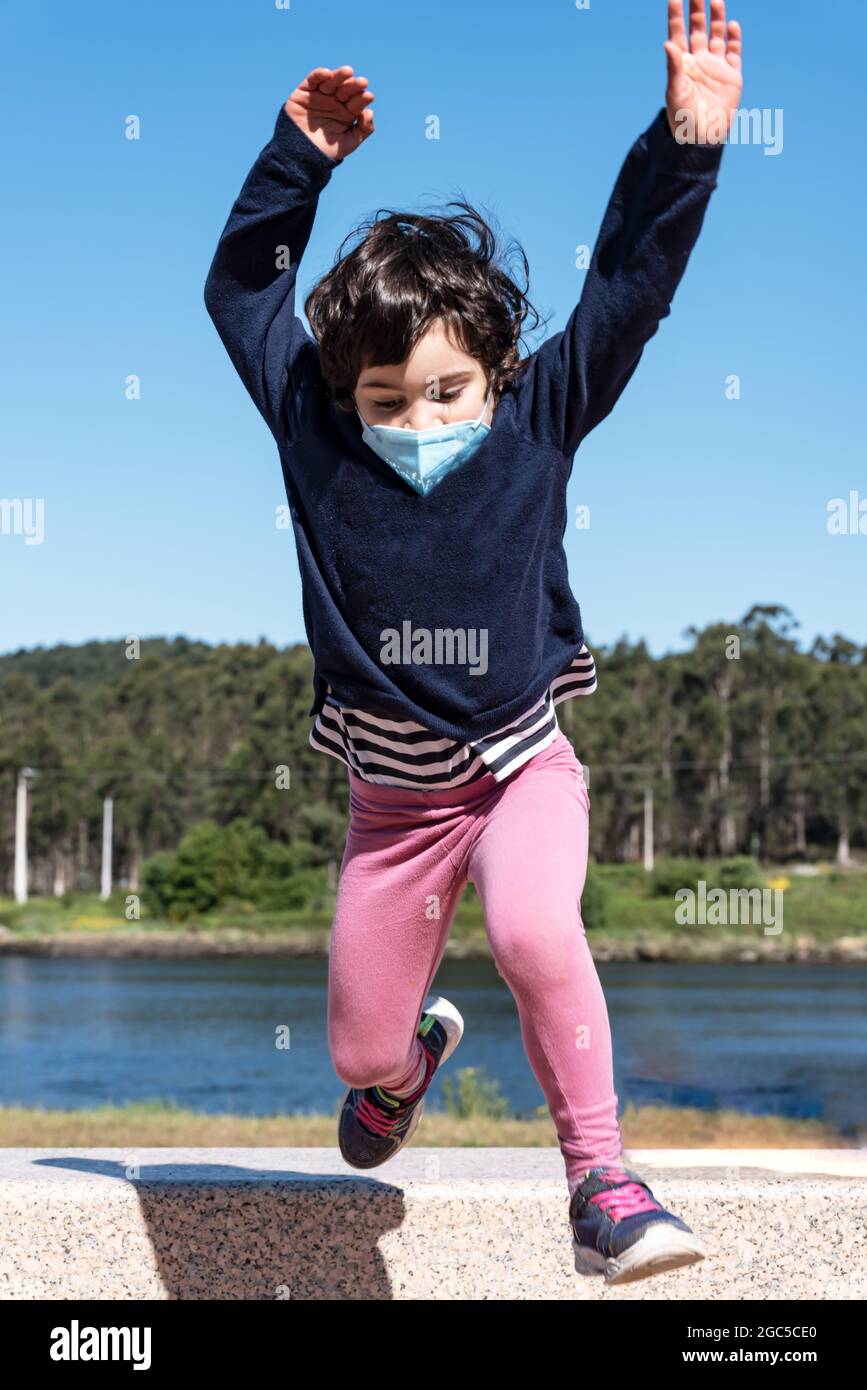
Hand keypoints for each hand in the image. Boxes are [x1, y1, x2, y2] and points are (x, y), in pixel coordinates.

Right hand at [284, 65, 374, 160]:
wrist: (301, 156)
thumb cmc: (327, 151)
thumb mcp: (350, 142)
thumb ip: (364, 129)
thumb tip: (369, 111)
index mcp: (347, 112)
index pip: (357, 101)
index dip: (362, 98)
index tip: (368, 96)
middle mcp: (335, 101)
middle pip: (346, 89)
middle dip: (354, 85)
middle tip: (362, 83)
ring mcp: (320, 95)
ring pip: (331, 82)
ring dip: (339, 76)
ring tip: (348, 71)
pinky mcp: (304, 92)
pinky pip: (312, 80)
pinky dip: (319, 75)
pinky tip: (327, 74)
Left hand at [663, 0, 742, 143]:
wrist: (703, 139)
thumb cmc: (683, 120)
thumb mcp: (675, 93)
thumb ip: (673, 67)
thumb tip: (668, 43)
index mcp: (682, 65)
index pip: (678, 34)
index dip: (676, 16)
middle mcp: (698, 62)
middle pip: (697, 29)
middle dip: (696, 9)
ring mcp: (715, 67)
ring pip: (716, 35)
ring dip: (716, 18)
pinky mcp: (732, 75)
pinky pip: (734, 52)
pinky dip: (734, 38)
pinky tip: (732, 25)